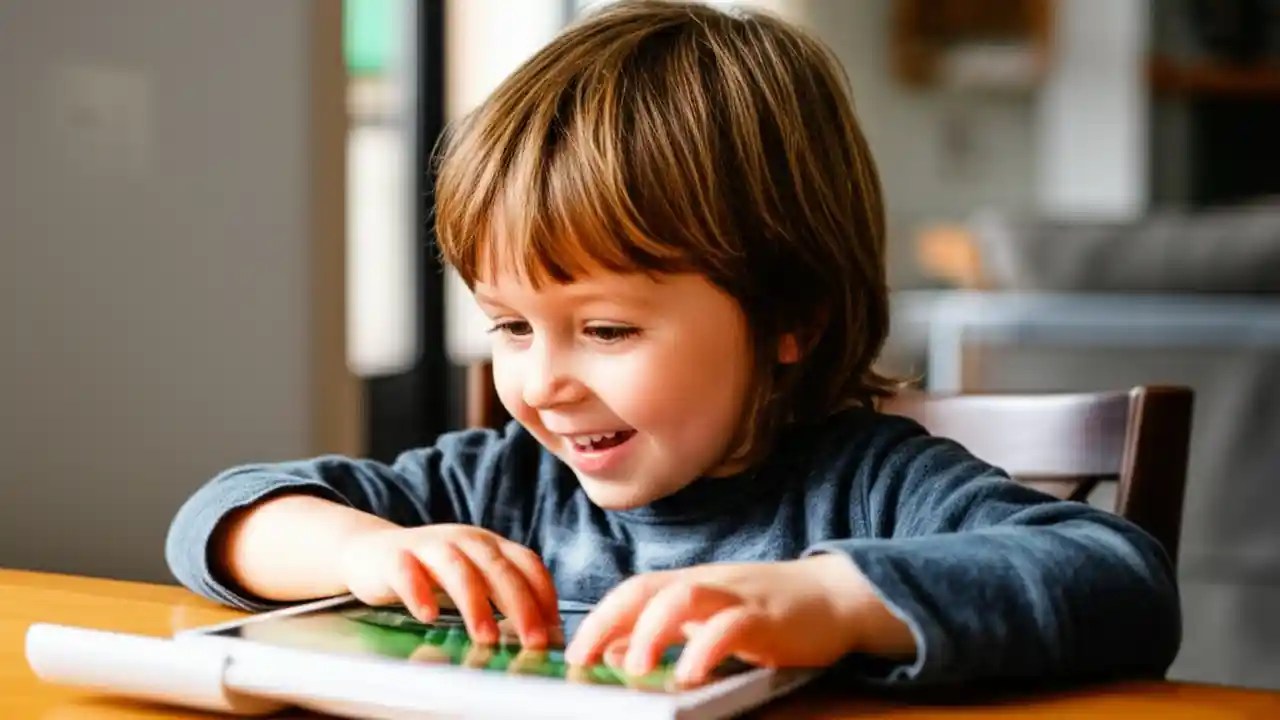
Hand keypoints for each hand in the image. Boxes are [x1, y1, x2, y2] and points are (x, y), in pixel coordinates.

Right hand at [337, 524, 559, 647]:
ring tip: (488, 637)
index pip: (527, 563)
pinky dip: (418, 592)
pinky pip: (407, 572)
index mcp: (489, 545)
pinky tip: (427, 616)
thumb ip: (502, 596)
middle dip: (520, 605)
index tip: (555, 628)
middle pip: (498, 568)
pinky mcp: (394, 557)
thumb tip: (541, 633)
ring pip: (458, 570)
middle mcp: (464, 540)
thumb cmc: (431, 573)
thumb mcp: (473, 577)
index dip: (544, 594)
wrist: (370, 552)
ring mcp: (429, 546)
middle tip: (534, 640)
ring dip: (475, 604)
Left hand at [565, 555, 912, 685]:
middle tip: (584, 661)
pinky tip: (691, 675)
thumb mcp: (710, 621)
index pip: (632, 591)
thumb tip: (614, 653)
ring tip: (635, 668)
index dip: (598, 619)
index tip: (573, 654)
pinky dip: (706, 649)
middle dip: (607, 622)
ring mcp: (736, 597)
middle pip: (645, 589)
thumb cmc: (769, 612)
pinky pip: (730, 626)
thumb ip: (666, 634)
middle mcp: (706, 584)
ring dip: (651, 631)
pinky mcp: (767, 617)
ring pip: (682, 598)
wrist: (837, 595)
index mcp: (689, 584)